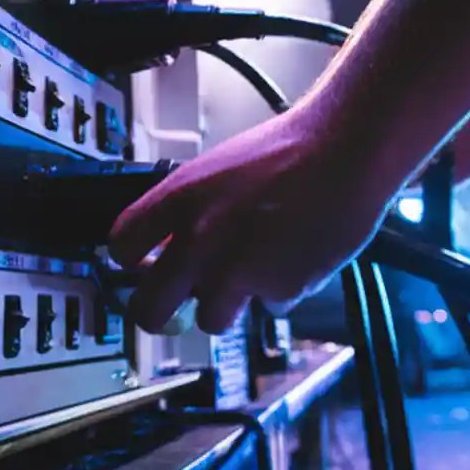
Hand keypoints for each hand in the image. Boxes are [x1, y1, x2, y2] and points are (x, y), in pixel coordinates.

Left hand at [109, 106, 399, 333]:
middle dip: (159, 316)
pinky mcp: (278, 289)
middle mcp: (200, 238)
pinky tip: (295, 258)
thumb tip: (172, 248)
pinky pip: (267, 306)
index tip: (140, 269)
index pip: (123, 245)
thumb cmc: (290, 151)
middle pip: (150, 307)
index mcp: (180, 197)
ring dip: (228, 306)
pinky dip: (279, 292)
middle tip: (170, 314)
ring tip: (252, 274)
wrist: (346, 150)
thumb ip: (192, 211)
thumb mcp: (220, 170)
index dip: (129, 263)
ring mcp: (237, 270)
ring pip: (210, 319)